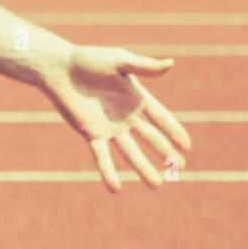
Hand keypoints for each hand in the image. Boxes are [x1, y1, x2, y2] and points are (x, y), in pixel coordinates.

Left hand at [43, 45, 192, 192]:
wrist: (60, 68)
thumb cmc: (89, 60)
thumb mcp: (120, 60)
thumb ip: (143, 66)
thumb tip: (170, 64)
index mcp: (137, 99)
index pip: (162, 118)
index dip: (174, 131)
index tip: (187, 146)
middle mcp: (127, 117)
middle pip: (151, 138)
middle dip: (165, 153)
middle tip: (180, 168)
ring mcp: (110, 128)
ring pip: (130, 152)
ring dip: (143, 168)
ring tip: (156, 184)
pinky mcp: (91, 134)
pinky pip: (101, 156)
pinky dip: (107, 171)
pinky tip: (115, 188)